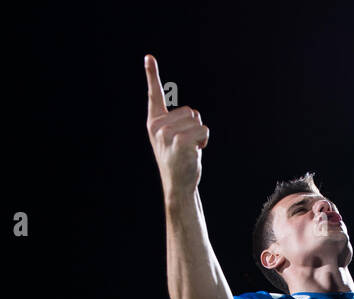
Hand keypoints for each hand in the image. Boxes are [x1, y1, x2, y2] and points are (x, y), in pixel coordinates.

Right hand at [145, 55, 208, 196]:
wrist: (178, 185)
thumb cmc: (178, 161)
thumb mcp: (172, 139)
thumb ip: (176, 123)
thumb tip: (192, 115)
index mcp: (154, 123)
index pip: (154, 95)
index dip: (152, 75)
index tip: (149, 57)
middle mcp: (158, 127)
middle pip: (189, 111)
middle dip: (194, 127)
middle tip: (185, 146)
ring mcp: (168, 134)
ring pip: (197, 120)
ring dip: (199, 135)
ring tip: (189, 150)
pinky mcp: (181, 141)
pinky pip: (203, 130)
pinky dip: (204, 141)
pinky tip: (194, 153)